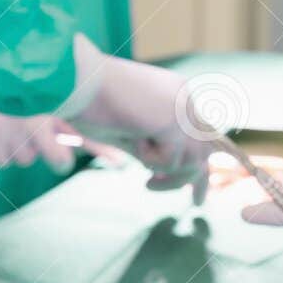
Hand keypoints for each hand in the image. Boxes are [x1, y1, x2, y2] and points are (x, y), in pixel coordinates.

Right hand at [59, 36, 217, 202]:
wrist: (77, 79)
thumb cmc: (91, 103)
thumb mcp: (130, 130)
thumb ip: (151, 147)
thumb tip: (166, 172)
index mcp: (175, 94)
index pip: (202, 135)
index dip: (205, 165)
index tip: (200, 196)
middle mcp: (183, 98)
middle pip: (205, 151)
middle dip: (197, 182)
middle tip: (191, 203)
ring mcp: (181, 107)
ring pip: (193, 161)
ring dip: (170, 179)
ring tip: (147, 182)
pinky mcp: (173, 119)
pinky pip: (171, 160)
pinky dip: (149, 161)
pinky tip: (133, 139)